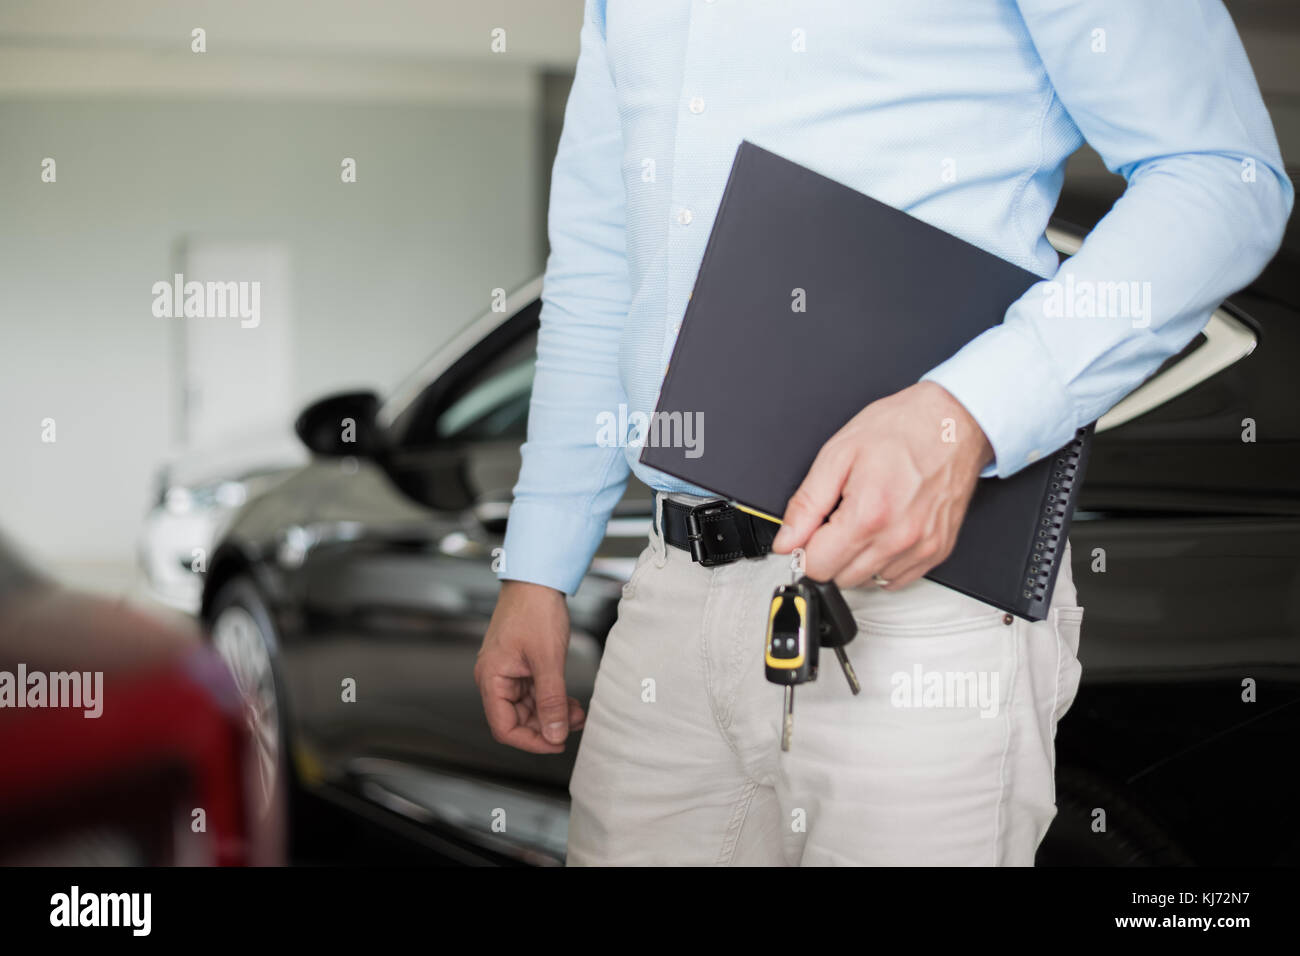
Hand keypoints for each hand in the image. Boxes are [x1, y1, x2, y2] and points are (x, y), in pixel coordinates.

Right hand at [475, 580, 585, 752]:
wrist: (538, 579)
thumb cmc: (534, 610)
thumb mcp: (548, 660)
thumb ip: (551, 700)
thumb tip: (555, 733)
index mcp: (491, 678)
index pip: (504, 728)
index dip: (530, 741)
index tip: (556, 743)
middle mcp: (495, 678)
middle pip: (517, 720)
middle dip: (547, 726)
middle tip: (573, 724)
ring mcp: (508, 672)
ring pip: (529, 708)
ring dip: (553, 713)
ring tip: (577, 713)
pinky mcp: (522, 666)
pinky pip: (535, 693)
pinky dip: (553, 699)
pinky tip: (571, 702)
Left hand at [771, 381, 993, 589]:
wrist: (952, 422)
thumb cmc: (900, 429)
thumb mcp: (837, 455)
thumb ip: (806, 505)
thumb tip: (787, 541)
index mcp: (869, 514)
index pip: (818, 566)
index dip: (805, 548)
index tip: (811, 531)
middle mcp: (898, 538)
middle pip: (841, 578)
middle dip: (830, 553)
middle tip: (839, 518)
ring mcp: (921, 548)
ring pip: (868, 581)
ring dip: (858, 558)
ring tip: (866, 518)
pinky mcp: (938, 551)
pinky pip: (897, 579)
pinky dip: (883, 561)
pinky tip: (884, 530)